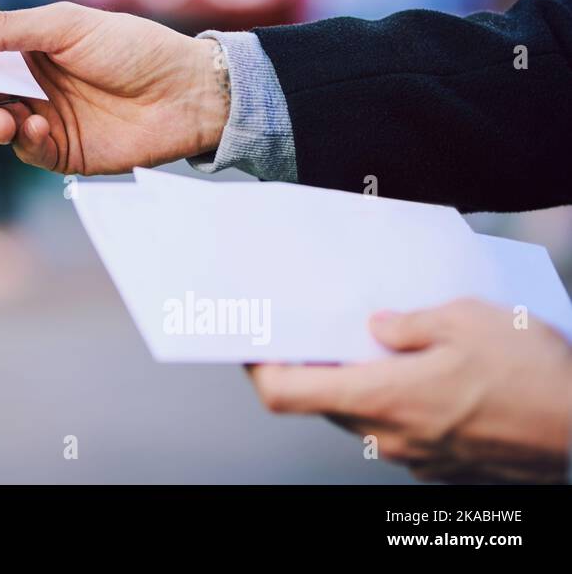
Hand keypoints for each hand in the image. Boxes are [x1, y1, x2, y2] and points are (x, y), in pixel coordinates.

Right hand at [0, 3, 228, 174]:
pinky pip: (27, 149)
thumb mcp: (66, 25)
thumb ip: (6, 31)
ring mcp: (46, 116)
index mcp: (31, 44)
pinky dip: (22, 139)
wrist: (188, 94)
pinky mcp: (62, 151)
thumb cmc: (134, 47)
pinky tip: (32, 126)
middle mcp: (34, 80)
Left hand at [248, 299, 571, 482]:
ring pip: (360, 417)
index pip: (284, 393)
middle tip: (317, 328)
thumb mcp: (468, 320)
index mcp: (382, 399)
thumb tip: (379, 325)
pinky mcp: (443, 465)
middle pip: (321, 403)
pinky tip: (420, 372)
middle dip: (313, 367)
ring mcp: (416, 457)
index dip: (255, 366)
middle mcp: (389, 437)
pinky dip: (395, 402)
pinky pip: (398, 431)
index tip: (248, 341)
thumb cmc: (538, 379)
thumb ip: (409, 322)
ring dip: (358, 383)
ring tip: (379, 342)